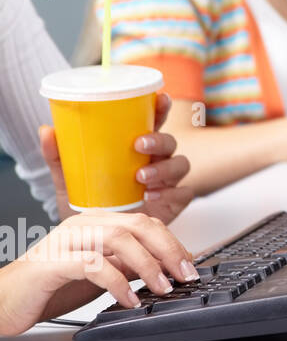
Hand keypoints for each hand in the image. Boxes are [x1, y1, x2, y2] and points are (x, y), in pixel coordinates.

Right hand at [0, 212, 196, 336]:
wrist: (5, 301)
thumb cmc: (51, 287)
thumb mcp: (101, 274)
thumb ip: (129, 265)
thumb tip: (168, 267)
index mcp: (96, 223)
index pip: (145, 222)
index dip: (172, 241)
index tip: (190, 264)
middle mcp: (83, 225)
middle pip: (138, 225)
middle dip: (168, 249)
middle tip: (185, 274)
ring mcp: (66, 240)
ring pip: (119, 239)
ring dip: (148, 264)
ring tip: (162, 287)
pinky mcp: (52, 262)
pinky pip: (94, 265)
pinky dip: (119, 283)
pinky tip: (130, 299)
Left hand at [44, 92, 192, 224]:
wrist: (95, 242)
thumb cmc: (88, 206)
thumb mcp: (69, 180)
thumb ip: (59, 157)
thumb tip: (46, 129)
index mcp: (136, 148)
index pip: (154, 122)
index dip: (161, 108)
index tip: (160, 98)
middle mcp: (156, 161)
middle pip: (170, 142)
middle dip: (159, 140)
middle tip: (139, 145)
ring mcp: (168, 182)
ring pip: (180, 164)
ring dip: (164, 168)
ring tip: (141, 177)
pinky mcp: (175, 203)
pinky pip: (185, 193)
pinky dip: (172, 192)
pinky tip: (153, 197)